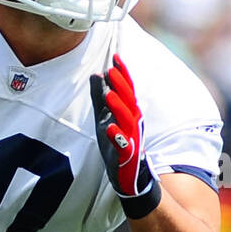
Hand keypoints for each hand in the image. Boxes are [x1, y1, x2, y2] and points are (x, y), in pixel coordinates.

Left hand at [90, 53, 160, 219]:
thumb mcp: (104, 118)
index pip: (127, 90)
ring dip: (118, 107)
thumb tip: (96, 74)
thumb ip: (100, 98)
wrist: (126, 175)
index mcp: (129, 113)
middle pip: (129, 101)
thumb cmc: (115, 144)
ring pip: (128, 120)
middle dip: (121, 85)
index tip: (115, 57)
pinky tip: (109, 128)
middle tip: (111, 70)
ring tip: (108, 94)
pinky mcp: (128, 156)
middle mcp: (134, 123)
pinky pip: (124, 145)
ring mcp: (132, 139)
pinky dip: (117, 136)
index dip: (122, 74)